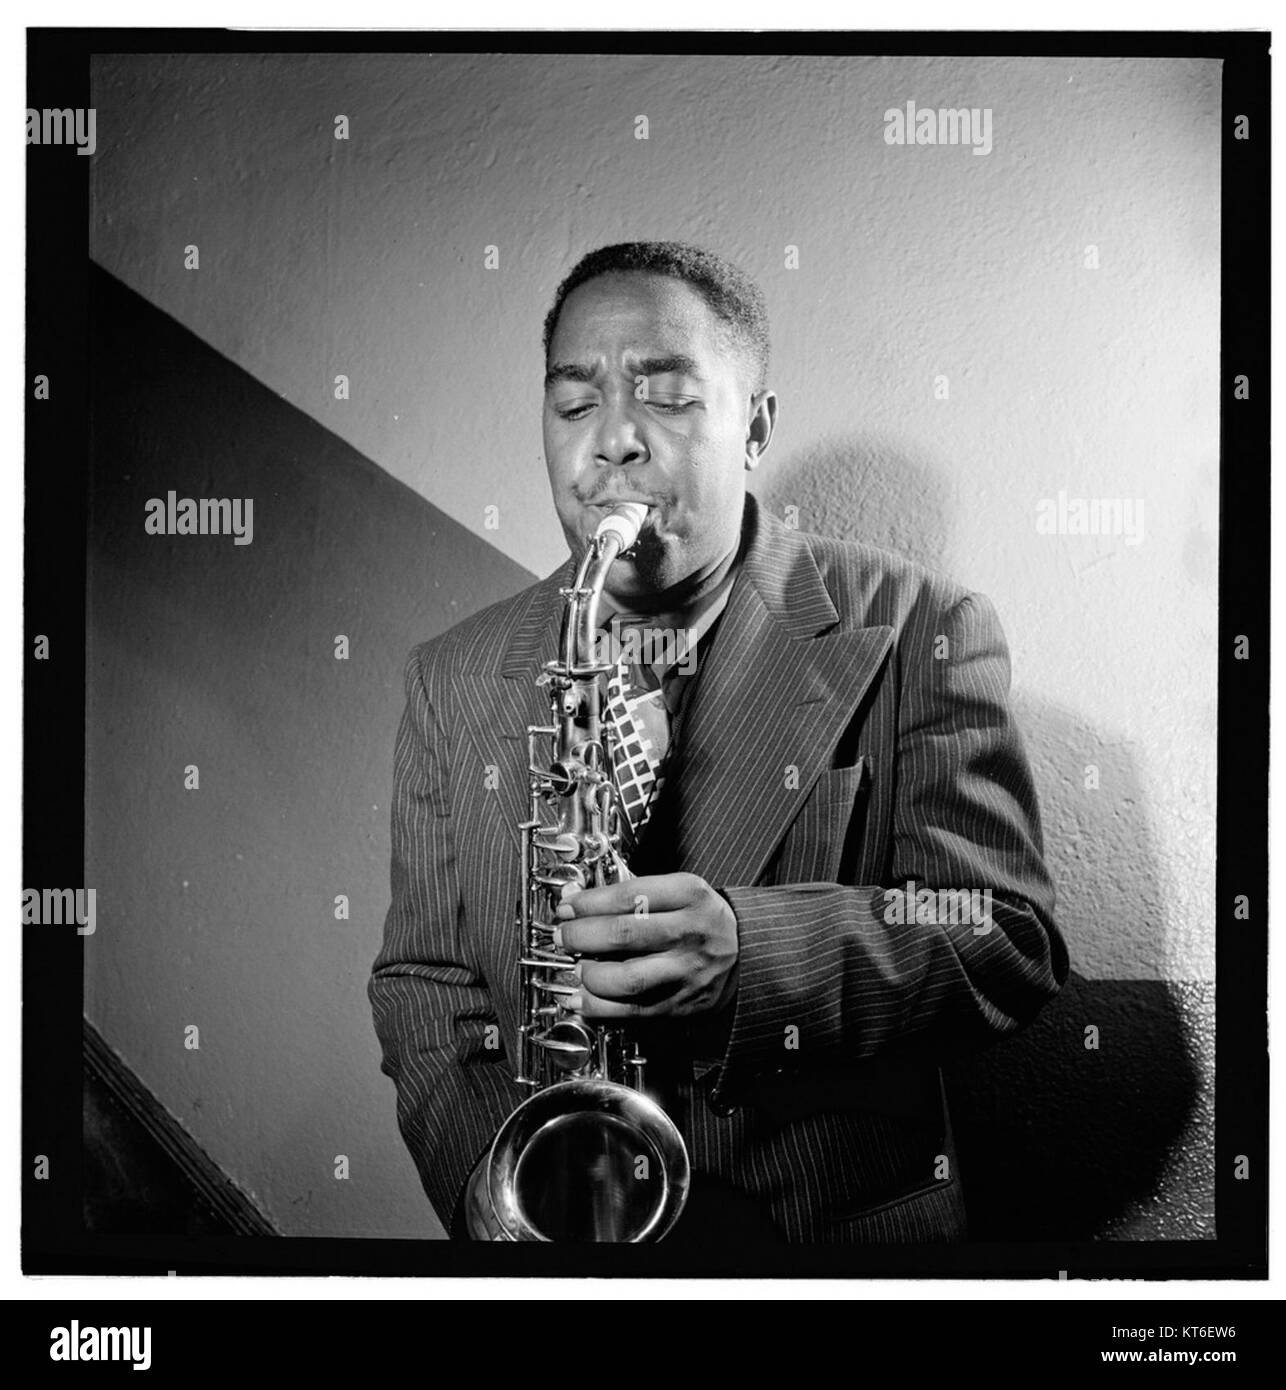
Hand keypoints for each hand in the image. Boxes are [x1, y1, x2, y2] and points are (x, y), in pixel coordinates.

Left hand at [554, 872, 738, 1019]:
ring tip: (576, 967)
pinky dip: (599, 1007)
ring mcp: (687, 972)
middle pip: (624, 935)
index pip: (630, 896)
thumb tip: (576, 900)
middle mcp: (691, 933)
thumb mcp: (679, 891)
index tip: (567, 907)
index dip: (589, 903)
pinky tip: (581, 998)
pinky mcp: (680, 1004)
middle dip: (581, 936)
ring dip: (590, 974)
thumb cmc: (702, 919)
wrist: (746, 954)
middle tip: (564, 936)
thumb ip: (632, 894)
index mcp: (690, 895)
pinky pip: (633, 1010)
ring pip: (628, 978)